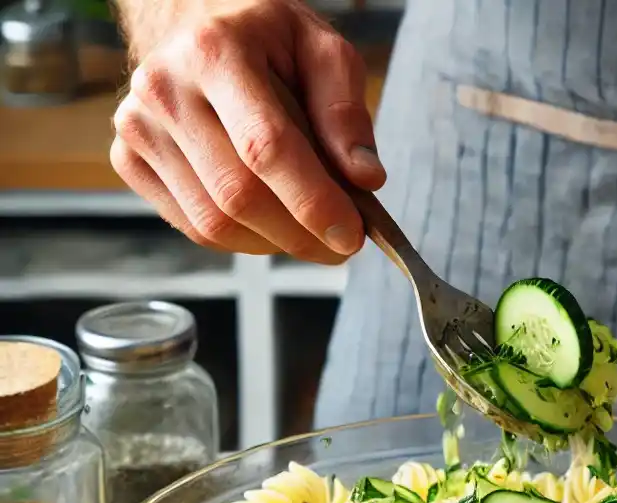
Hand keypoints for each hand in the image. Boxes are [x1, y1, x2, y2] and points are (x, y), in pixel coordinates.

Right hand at [111, 0, 384, 262]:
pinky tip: (270, 222)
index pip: (267, 148)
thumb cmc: (265, 39)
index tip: (353, 236)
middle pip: (239, 196)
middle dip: (302, 235)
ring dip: (276, 243)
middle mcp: (165, 89)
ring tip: (311, 232)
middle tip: (343, 245)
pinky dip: (244, 240)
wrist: (190, 18)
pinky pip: (194, 228)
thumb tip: (366, 178)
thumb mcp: (320, 49)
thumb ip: (346, 112)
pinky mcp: (129, 159)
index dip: (314, 202)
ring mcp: (139, 127)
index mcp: (215, 52)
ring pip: (215, 223)